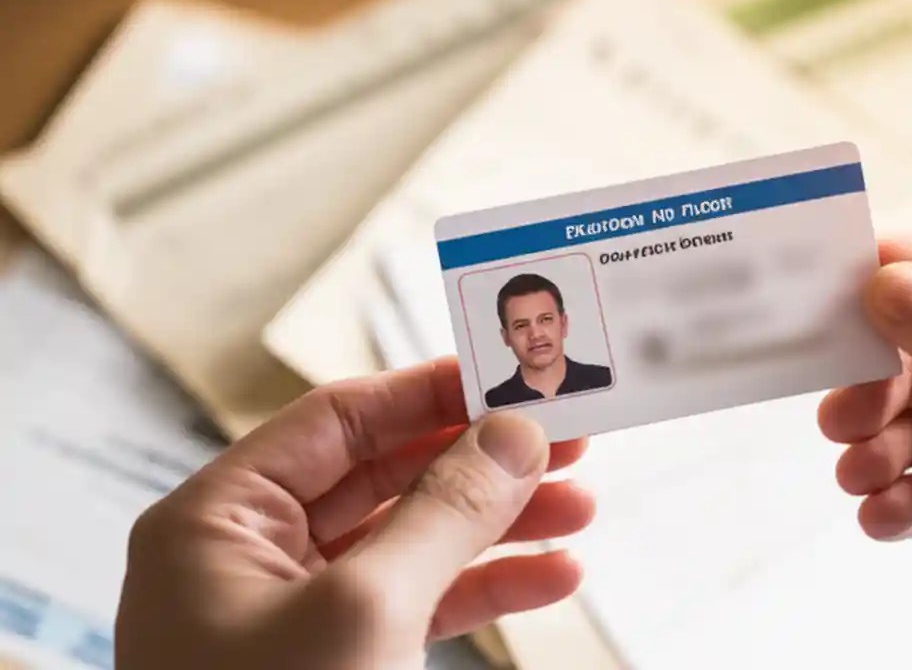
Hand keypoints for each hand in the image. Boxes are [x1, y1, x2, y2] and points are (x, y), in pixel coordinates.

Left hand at [117, 359, 593, 669]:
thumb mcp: (364, 612)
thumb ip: (443, 512)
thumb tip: (512, 433)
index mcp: (218, 522)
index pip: (338, 421)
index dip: (431, 392)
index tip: (514, 381)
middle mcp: (252, 558)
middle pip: (387, 476)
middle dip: (483, 462)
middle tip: (569, 442)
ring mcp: (296, 617)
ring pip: (415, 542)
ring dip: (502, 525)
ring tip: (583, 509)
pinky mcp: (339, 665)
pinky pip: (421, 606)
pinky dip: (488, 590)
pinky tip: (553, 577)